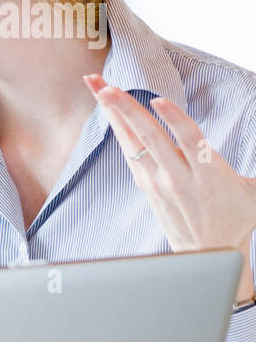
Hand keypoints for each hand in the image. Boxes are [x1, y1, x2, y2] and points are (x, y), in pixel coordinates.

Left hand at [84, 75, 255, 300]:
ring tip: (100, 89)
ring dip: (115, 115)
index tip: (158, 100)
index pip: (190, 141)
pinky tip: (108, 112)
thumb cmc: (236, 217)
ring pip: (134, 144)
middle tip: (108, 87)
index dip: (174, 119)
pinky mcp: (147, 186)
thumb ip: (249, 172)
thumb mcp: (253, 191)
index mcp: (211, 175)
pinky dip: (120, 131)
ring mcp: (159, 183)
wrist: (208, 253)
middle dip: (127, 111)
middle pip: (151, 139)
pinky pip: (131, 153)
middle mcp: (180, 178)